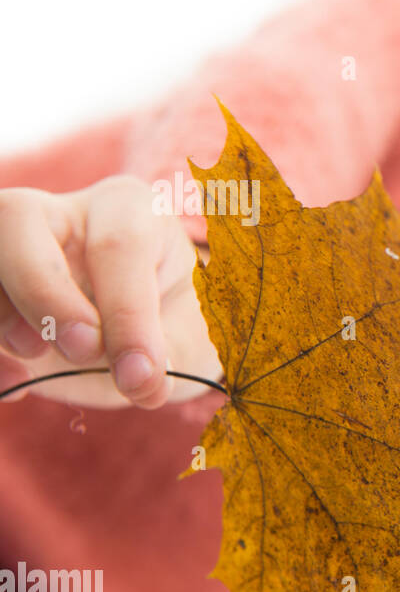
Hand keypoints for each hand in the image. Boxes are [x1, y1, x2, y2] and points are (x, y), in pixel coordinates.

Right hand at [0, 175, 221, 408]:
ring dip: (0, 318)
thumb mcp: (188, 336)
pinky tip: (15, 381)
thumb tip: (140, 379)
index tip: (138, 372)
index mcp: (129, 210)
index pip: (118, 243)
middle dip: (44, 292)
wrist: (142, 341)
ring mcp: (12, 247)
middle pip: (18, 219)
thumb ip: (167, 354)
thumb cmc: (174, 323)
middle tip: (80, 350)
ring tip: (36, 359)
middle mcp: (61, 214)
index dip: (125, 311)